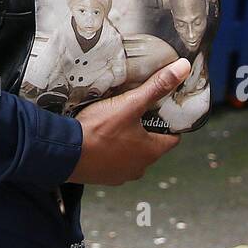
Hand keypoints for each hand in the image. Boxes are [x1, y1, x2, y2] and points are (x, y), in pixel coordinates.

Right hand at [67, 58, 188, 185]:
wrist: (65, 152)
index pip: (172, 138)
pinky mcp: (103, 177)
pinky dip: (110, 152)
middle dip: (146, 131)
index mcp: (151, 152)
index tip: (162, 112)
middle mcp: (139, 167)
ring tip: (116, 124)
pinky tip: (100, 139)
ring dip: (127, 143)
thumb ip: (156, 87)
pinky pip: (113, 162)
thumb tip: (182, 70)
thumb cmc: (98, 131)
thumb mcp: (130, 104)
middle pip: (151, 146)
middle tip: (136, 113)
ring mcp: (120, 174)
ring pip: (131, 155)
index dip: (170, 123)